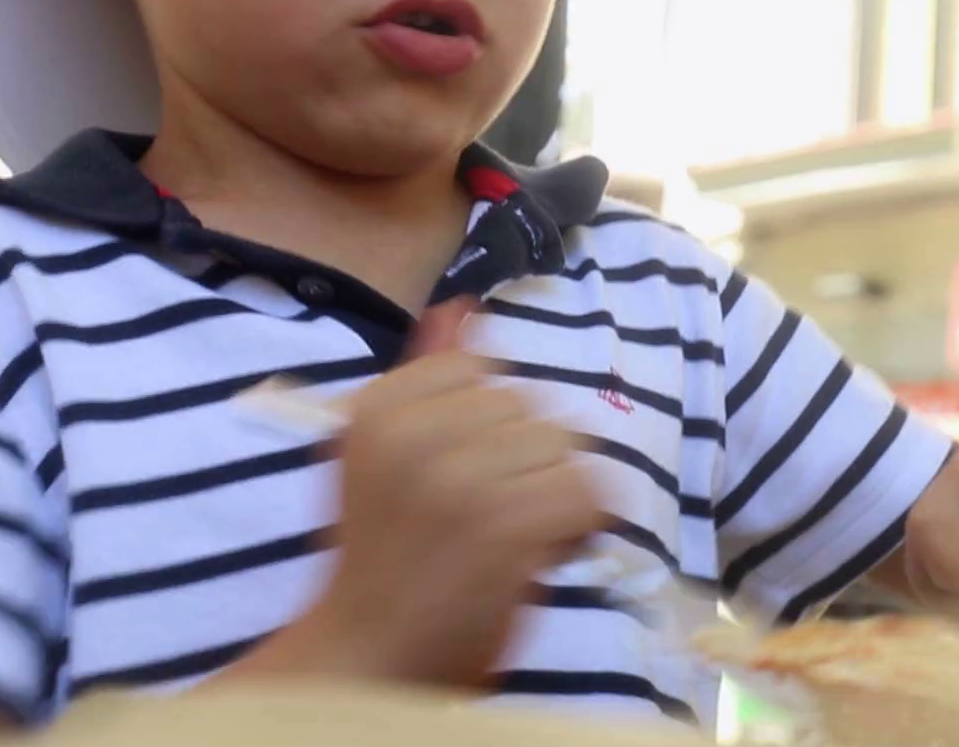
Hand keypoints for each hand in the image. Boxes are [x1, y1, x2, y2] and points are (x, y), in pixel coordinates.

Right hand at [284, 298, 603, 686]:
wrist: (371, 655)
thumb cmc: (383, 553)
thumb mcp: (388, 452)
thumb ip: (428, 376)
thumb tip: (464, 304)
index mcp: (379, 408)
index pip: (478, 368)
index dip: (489, 422)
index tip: (464, 471)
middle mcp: (416, 434)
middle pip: (528, 404)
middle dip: (526, 458)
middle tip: (491, 513)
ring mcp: (461, 480)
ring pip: (563, 445)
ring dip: (554, 492)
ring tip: (514, 534)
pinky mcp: (506, 526)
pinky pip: (586, 490)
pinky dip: (581, 522)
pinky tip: (544, 549)